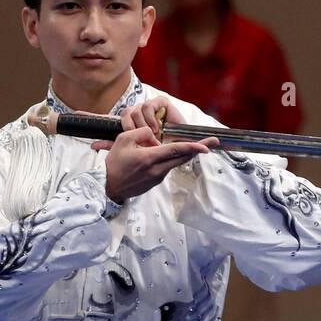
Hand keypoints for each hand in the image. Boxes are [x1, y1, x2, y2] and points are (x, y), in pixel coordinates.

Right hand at [93, 100, 217, 202]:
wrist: (108, 187)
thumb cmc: (114, 163)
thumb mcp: (123, 140)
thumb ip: (142, 133)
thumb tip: (154, 135)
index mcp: (150, 158)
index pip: (176, 150)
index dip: (193, 147)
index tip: (207, 146)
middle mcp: (158, 170)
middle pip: (183, 157)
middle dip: (199, 149)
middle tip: (213, 142)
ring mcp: (158, 178)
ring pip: (174, 162)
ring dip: (180, 152)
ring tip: (176, 145)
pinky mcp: (156, 182)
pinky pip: (165, 167)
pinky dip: (167, 159)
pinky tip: (156, 154)